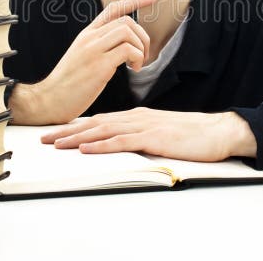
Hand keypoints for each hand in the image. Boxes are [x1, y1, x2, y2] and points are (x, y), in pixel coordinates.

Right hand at [10, 0, 157, 124]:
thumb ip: (99, 47)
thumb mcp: (82, 56)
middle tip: (142, 55)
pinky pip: (128, 51)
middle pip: (126, 21)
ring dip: (141, 48)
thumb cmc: (68, 83)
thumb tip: (123, 46)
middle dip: (142, 36)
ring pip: (128, 32)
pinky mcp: (99, 66)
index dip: (135, 0)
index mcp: (87, 34)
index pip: (113, 8)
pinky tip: (133, 70)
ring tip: (136, 65)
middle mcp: (90, 38)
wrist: (49, 100)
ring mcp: (93, 51)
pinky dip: (137, 59)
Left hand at [40, 107, 257, 160]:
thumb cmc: (192, 134)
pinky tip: (86, 148)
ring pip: (103, 130)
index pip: (101, 120)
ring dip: (77, 137)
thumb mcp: (160, 133)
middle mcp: (136, 118)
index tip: (57, 132)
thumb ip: (140, 135)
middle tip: (44, 137)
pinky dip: (102, 144)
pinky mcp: (153, 138)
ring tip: (56, 143)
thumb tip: (121, 144)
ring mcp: (144, 126)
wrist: (218, 132)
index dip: (76, 126)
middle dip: (68, 131)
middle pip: (95, 123)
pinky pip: (122, 141)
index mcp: (137, 116)